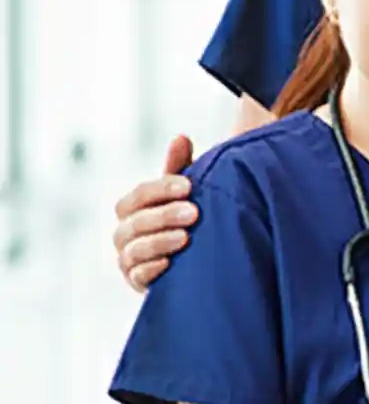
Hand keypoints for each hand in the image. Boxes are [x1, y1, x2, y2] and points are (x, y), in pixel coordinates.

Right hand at [113, 134, 199, 291]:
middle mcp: (125, 232)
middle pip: (134, 222)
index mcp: (133, 208)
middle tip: (194, 213)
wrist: (194, 257)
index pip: (138, 195)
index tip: (189, 186)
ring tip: (185, 238)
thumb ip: (179, 166)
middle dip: (163, 216)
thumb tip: (180, 137)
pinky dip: (151, 270)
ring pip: (134, 250)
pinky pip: (137, 277)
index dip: (161, 189)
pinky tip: (170, 264)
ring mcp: (129, 259)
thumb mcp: (183, 192)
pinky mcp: (138, 282)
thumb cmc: (185, 215)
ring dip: (159, 242)